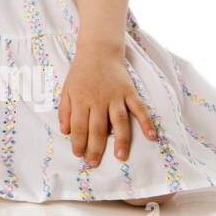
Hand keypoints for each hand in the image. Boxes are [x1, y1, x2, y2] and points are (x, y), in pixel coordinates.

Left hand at [59, 47, 156, 167]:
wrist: (98, 51)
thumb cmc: (81, 73)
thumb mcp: (66, 89)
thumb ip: (65, 111)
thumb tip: (64, 132)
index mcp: (81, 99)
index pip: (79, 126)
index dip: (78, 142)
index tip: (79, 155)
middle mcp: (99, 99)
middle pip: (98, 128)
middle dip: (96, 148)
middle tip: (94, 163)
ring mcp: (116, 96)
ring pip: (119, 121)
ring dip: (121, 140)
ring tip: (121, 157)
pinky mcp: (129, 92)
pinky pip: (139, 108)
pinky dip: (146, 122)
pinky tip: (151, 136)